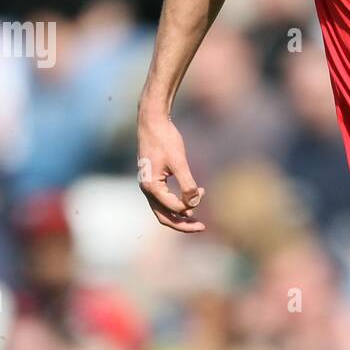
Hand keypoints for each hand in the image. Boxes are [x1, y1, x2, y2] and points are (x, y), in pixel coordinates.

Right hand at [137, 110, 205, 231]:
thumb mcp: (179, 161)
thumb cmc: (165, 139)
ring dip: (179, 216)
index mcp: (151, 186)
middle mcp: (146, 189)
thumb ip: (187, 184)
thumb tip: (194, 203)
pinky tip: (188, 203)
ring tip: (196, 220)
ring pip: (162, 210)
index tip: (202, 192)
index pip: (172, 207)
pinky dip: (175, 205)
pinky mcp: (152, 180)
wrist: (152, 122)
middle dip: (183, 224)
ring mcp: (147, 185)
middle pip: (164, 217)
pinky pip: (162, 200)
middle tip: (202, 227)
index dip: (190, 206)